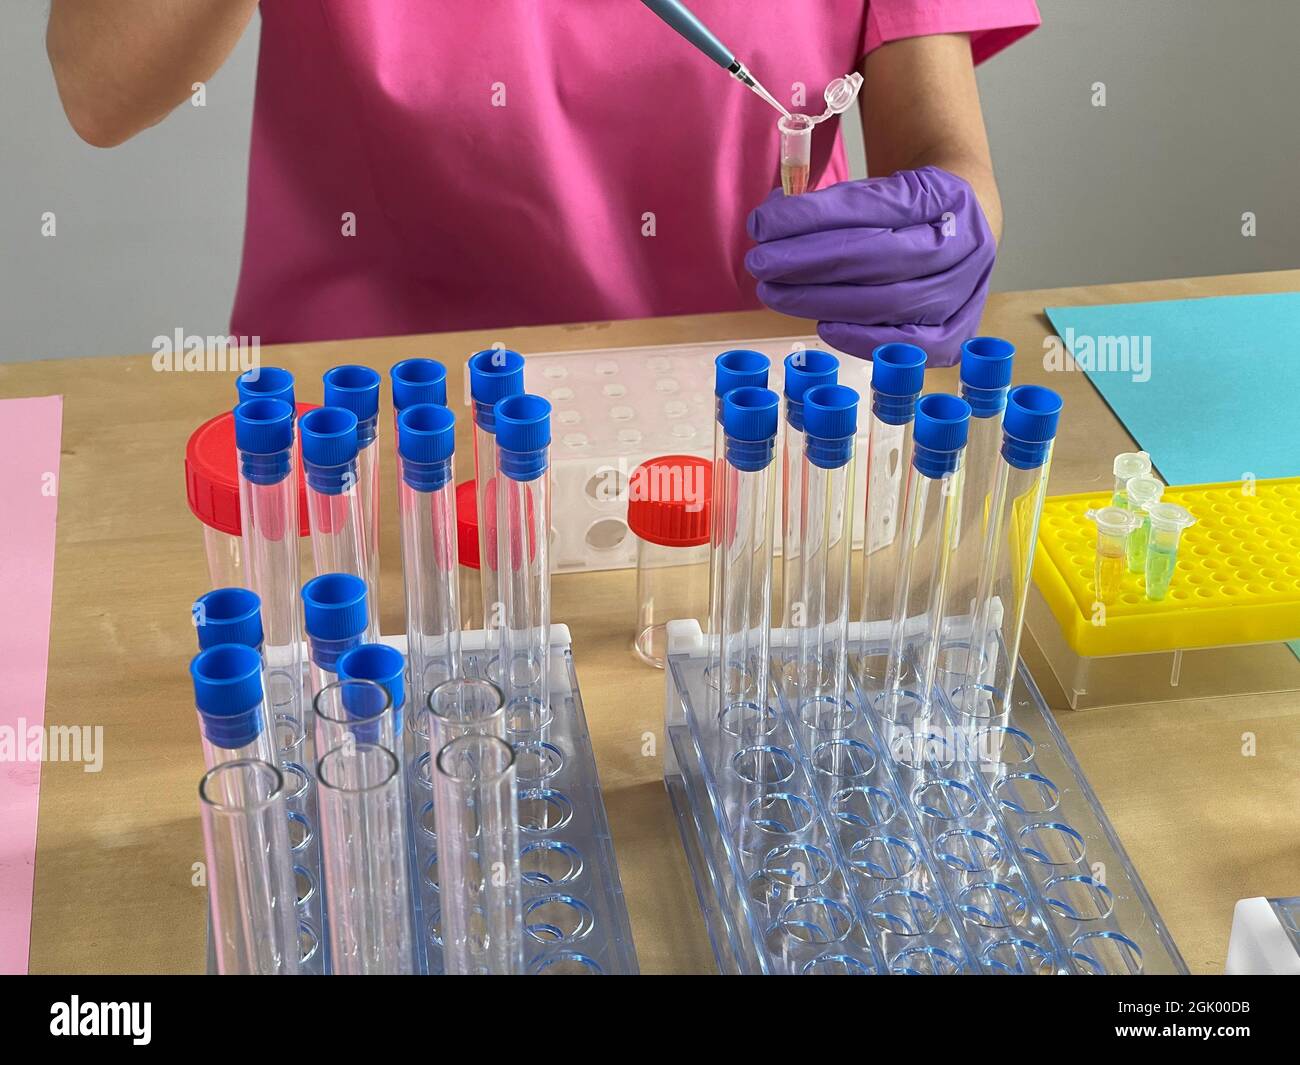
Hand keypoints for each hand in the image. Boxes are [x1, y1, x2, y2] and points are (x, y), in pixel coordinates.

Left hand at [745, 166, 995, 366]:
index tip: (763, 224)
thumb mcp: (877, 189)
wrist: (959, 229)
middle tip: (761, 264)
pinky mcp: (956, 332)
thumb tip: (768, 224)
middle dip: (810, 262)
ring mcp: (966, 292)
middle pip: (880, 258)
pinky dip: (860, 338)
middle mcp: (966, 245)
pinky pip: (906, 343)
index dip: (812, 217)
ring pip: (889, 302)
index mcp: (948, 195)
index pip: (872, 206)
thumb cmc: (905, 211)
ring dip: (821, 301)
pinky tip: (822, 326)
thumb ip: (829, 205)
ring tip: (775, 294)